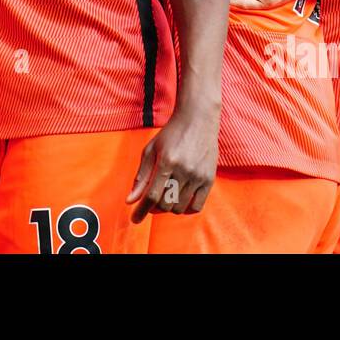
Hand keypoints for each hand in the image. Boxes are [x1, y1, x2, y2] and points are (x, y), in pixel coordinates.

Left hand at [127, 103, 218, 222]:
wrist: (197, 120)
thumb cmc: (171, 134)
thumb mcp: (150, 150)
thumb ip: (141, 176)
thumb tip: (130, 201)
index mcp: (167, 161)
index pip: (152, 195)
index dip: (141, 210)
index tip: (135, 219)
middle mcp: (184, 170)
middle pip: (165, 204)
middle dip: (154, 208)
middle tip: (150, 203)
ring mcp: (198, 176)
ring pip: (180, 207)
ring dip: (169, 208)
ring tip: (165, 197)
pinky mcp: (209, 179)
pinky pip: (197, 206)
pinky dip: (185, 209)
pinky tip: (179, 200)